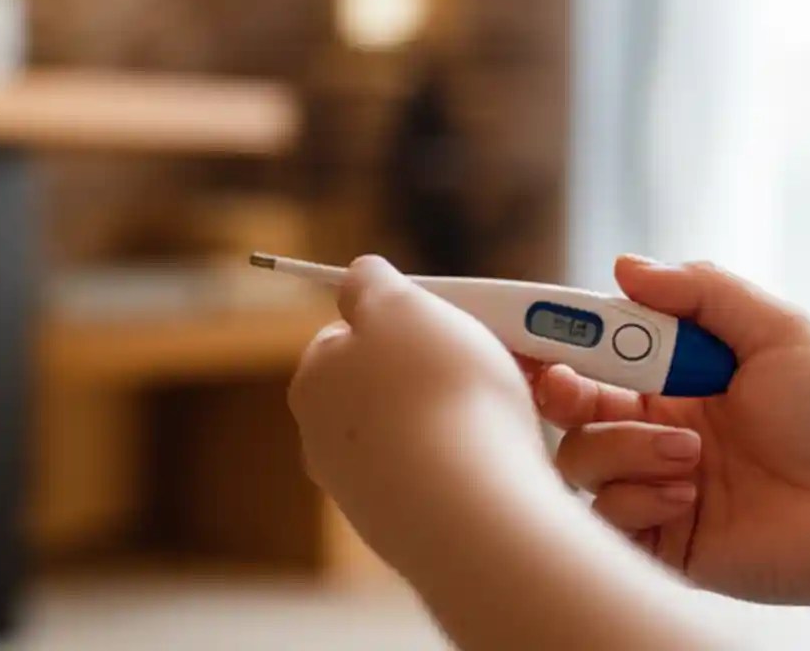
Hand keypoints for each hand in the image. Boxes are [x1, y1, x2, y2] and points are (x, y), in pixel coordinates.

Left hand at [288, 256, 546, 559]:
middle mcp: (322, 440)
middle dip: (423, 374)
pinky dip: (460, 467)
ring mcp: (359, 491)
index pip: (347, 336)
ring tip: (495, 417)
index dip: (398, 326)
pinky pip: (435, 480)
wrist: (470, 508)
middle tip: (476, 365)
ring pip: (410, 435)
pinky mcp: (400, 531)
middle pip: (379, 388)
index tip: (441, 327)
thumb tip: (357, 278)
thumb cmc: (439, 394)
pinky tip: (489, 463)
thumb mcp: (400, 304)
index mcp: (314, 380)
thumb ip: (370, 282)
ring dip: (446, 421)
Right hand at [535, 255, 809, 606]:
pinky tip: (689, 494)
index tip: (528, 322)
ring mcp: (653, 481)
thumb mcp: (779, 330)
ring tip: (690, 452)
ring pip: (581, 458)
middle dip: (556, 389)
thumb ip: (703, 291)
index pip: (597, 348)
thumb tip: (625, 266)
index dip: (558, 334)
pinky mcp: (658, 535)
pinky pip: (608, 514)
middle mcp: (654, 425)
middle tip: (566, 385)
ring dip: (624, 447)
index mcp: (675, 376)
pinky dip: (638, 497)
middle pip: (568, 404)